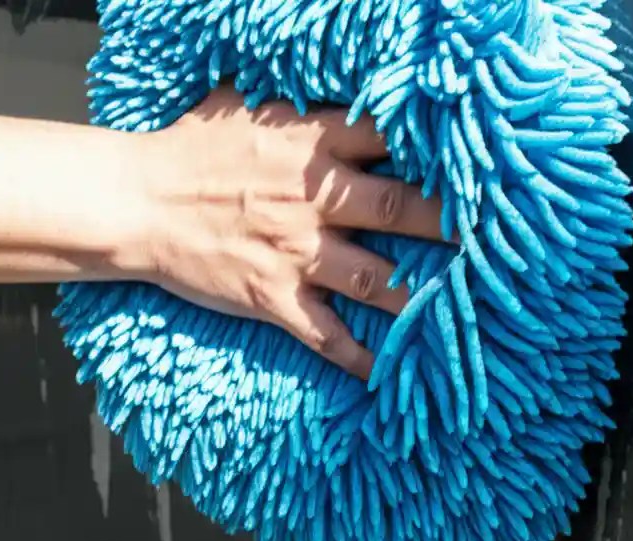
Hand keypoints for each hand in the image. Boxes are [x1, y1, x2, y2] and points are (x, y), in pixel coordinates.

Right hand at [129, 87, 450, 380]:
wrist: (134, 202)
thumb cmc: (187, 149)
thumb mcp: (242, 105)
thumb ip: (293, 102)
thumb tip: (316, 73)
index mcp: (312, 144)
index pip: (391, 139)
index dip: (440, 151)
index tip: (478, 167)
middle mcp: (315, 199)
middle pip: (403, 209)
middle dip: (454, 226)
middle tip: (498, 242)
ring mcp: (297, 252)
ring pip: (377, 279)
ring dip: (424, 299)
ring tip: (467, 313)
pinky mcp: (276, 297)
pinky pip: (329, 334)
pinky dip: (363, 358)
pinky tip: (394, 375)